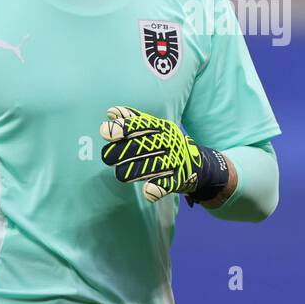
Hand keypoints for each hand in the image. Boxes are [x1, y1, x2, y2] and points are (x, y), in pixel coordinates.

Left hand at [99, 105, 227, 204]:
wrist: (198, 162)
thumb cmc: (167, 144)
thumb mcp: (154, 128)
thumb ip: (133, 120)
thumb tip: (111, 112)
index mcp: (162, 127)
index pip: (142, 125)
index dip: (124, 127)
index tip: (105, 131)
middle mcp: (170, 142)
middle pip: (145, 145)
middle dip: (124, 151)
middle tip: (106, 157)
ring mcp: (176, 160)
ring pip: (155, 165)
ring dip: (136, 170)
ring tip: (120, 174)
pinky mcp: (180, 178)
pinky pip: (169, 183)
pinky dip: (159, 188)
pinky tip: (147, 191)